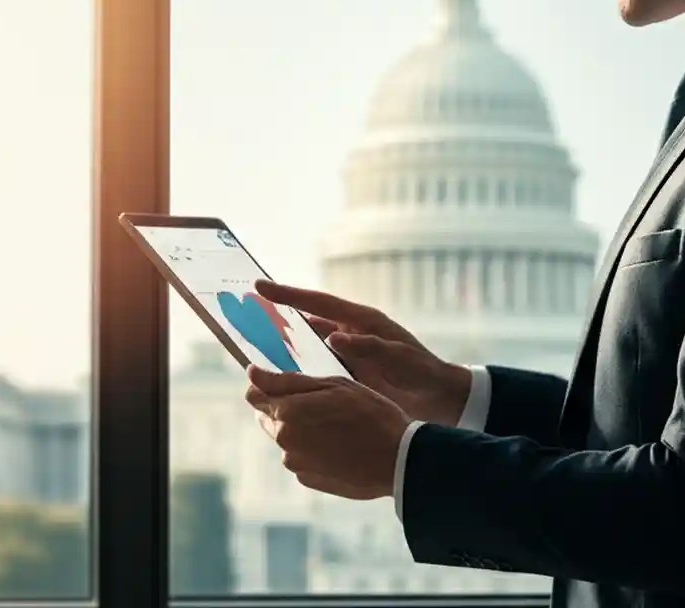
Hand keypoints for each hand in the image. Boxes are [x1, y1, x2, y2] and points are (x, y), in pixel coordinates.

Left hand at [244, 365, 409, 499]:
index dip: (267, 384)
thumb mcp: (335, 385)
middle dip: (285, 406)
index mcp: (286, 411)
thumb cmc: (371, 414)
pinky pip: (301, 457)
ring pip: (287, 437)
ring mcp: (295, 462)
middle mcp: (283, 439)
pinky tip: (339, 445)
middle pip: (268, 417)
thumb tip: (251, 373)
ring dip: (301, 429)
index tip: (283, 381)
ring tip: (336, 425)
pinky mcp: (308, 478)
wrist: (397, 459)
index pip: (254, 394)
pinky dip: (312, 449)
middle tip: (320, 402)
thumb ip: (287, 380)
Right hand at [255, 279, 471, 425]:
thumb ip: (370, 347)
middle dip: (276, 322)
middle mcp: (349, 336)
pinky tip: (278, 387)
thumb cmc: (423, 372)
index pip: (319, 302)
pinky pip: (315, 375)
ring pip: (306, 352)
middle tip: (244, 319)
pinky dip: (298, 378)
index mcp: (362, 321)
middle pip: (305, 325)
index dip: (289, 294)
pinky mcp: (345, 379)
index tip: (260, 285)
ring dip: (283, 353)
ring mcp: (345, 358)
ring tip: (252, 355)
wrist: (440, 400)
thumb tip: (334, 337)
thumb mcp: (400, 358)